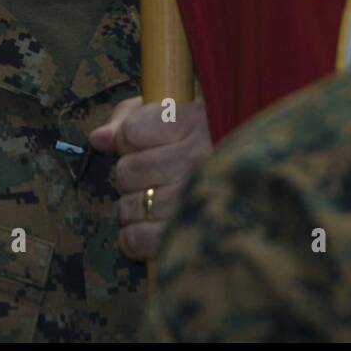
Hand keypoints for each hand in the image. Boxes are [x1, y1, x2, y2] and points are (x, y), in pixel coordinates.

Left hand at [89, 96, 212, 260]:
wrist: (253, 173)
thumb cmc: (203, 139)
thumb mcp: (172, 111)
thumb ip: (129, 118)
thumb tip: (98, 140)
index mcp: (192, 121)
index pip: (131, 132)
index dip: (128, 139)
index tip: (146, 142)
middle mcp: (196, 159)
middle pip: (127, 172)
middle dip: (132, 174)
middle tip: (155, 174)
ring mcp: (194, 198)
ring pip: (130, 205)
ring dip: (135, 205)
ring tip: (157, 199)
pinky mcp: (191, 234)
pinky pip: (138, 238)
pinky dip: (135, 237)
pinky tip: (150, 225)